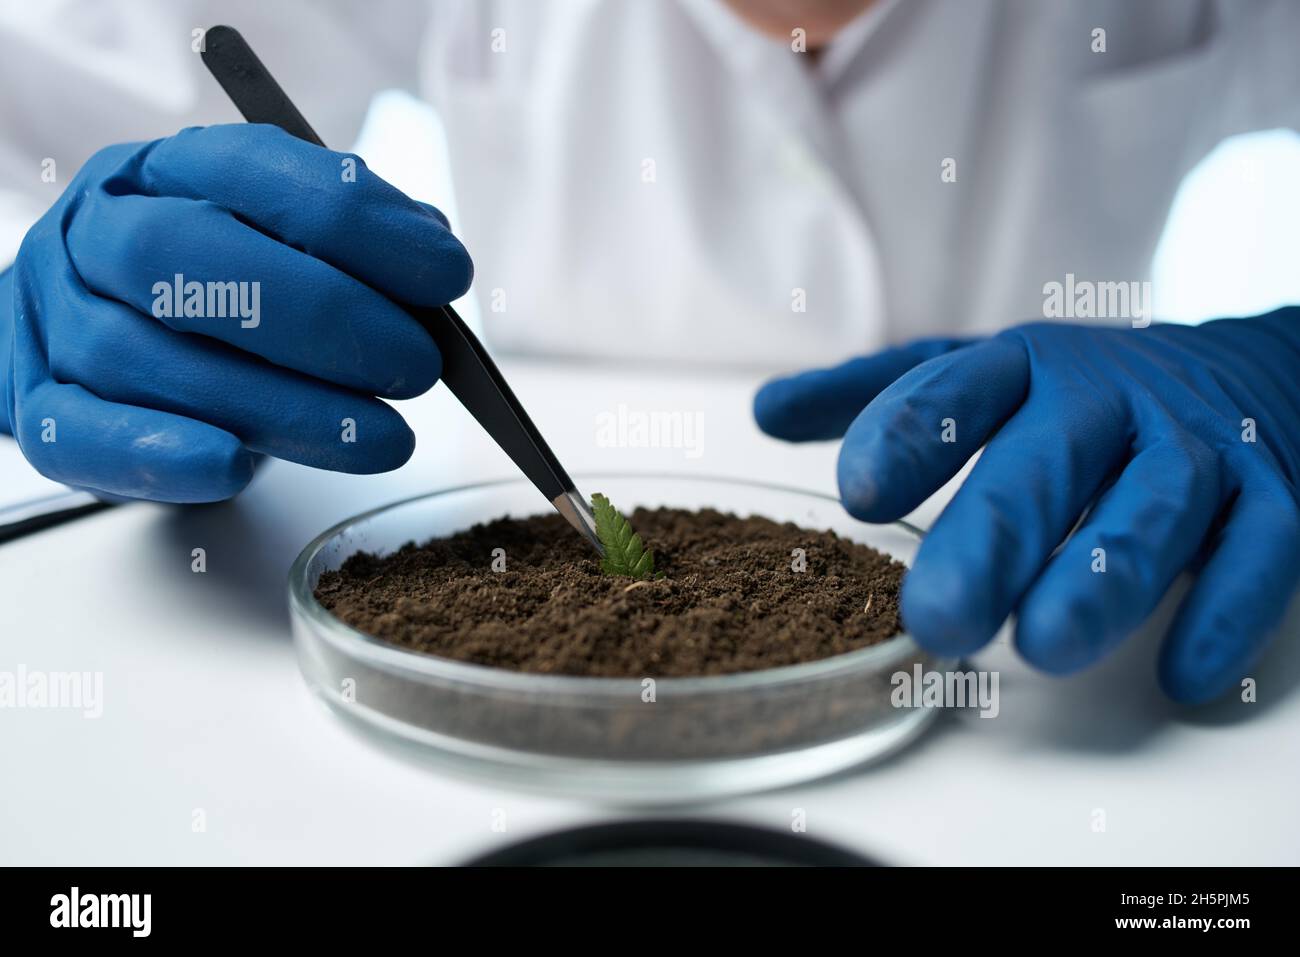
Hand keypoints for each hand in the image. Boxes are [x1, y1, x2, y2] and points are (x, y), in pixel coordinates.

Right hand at [2, 124, 471, 501]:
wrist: (103, 338)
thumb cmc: (216, 289)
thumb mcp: (281, 243)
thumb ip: (350, 245)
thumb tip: (433, 257)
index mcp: (163, 171)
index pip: (253, 171)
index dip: (356, 222)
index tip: (447, 273)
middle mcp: (98, 233)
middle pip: (188, 259)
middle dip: (322, 316)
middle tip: (416, 367)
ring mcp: (58, 317)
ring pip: (150, 357)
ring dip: (281, 406)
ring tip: (383, 438)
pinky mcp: (42, 407)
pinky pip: (83, 432)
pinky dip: (162, 453)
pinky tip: (237, 467)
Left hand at [755, 313, 1299, 702]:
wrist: (1248, 370)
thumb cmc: (1081, 392)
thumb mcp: (981, 372)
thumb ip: (880, 394)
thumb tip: (765, 411)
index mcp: (1025, 367)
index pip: (958, 388)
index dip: (908, 434)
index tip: (857, 491)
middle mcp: (1107, 401)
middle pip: (1046, 463)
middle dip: (991, 538)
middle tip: (933, 618)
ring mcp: (1194, 448)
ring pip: (1152, 509)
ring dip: (1102, 577)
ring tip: (1044, 646)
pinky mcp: (1270, 499)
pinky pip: (1260, 556)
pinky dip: (1224, 612)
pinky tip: (1181, 674)